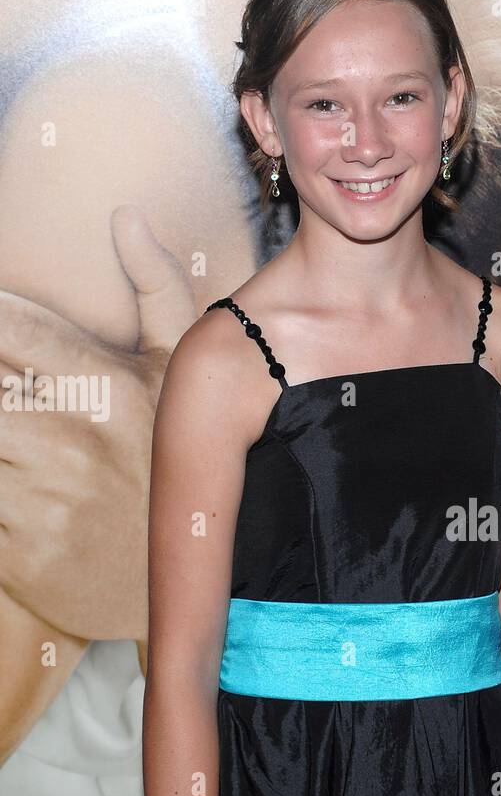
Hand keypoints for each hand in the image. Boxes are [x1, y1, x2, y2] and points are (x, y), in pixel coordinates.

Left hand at [0, 205, 194, 639]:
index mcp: (100, 384)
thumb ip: (156, 289)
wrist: (187, 581)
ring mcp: (40, 494)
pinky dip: (2, 490)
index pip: (10, 325)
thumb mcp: (183, 376)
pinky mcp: (19, 545)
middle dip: (6, 386)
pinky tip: (26, 479)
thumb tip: (125, 215)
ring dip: (6, 441)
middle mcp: (67, 435)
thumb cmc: (176, 463)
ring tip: (38, 440)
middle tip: (28, 396)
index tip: (5, 334)